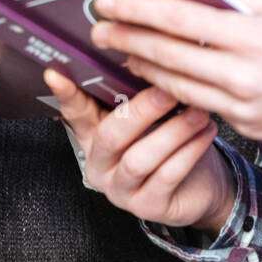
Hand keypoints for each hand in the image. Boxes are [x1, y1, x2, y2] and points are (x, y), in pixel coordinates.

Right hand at [43, 69, 235, 234]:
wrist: (201, 184)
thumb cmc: (172, 138)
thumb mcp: (152, 112)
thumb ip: (138, 88)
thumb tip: (143, 53)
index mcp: (93, 135)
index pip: (74, 112)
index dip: (65, 94)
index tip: (55, 73)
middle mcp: (99, 164)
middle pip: (111, 135)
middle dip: (142, 110)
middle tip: (168, 90)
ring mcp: (120, 190)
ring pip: (139, 159)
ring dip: (174, 132)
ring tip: (199, 112)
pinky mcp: (146, 207)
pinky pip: (166, 176)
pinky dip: (189, 151)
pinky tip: (206, 132)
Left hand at [89, 0, 261, 163]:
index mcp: (255, 36)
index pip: (180, 19)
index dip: (137, 9)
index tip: (108, 1)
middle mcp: (243, 75)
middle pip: (168, 55)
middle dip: (126, 39)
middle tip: (98, 28)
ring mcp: (244, 107)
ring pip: (177, 86)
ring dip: (143, 68)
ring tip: (121, 52)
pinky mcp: (249, 128)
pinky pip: (203, 106)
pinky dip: (176, 90)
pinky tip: (161, 77)